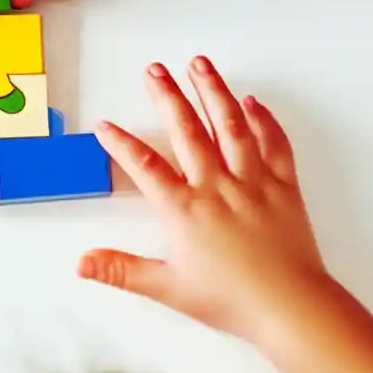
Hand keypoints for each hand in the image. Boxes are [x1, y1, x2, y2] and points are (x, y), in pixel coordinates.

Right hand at [80, 56, 328, 341]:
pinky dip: (264, 120)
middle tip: (154, 70)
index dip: (121, 143)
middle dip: (167, 96)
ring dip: (213, 91)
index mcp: (185, 209)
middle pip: (187, 130)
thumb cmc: (232, 300)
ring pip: (230, 125)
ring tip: (200, 64)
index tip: (105, 125)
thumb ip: (121, 270)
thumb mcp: (168, 287)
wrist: (291, 308)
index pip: (145, 166)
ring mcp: (252, 182)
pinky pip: (273, 144)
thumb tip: (82, 263)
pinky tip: (252, 102)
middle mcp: (217, 186)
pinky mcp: (283, 187)